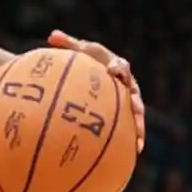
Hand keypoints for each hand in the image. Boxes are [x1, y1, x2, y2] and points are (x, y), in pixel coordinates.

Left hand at [48, 29, 145, 152]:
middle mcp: (127, 85)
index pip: (121, 66)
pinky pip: (128, 128)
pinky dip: (130, 141)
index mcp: (117, 66)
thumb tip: (51, 35)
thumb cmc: (85, 59)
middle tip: (135, 111)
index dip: (119, 68)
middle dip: (136, 105)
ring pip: (136, 116)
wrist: (95, 70)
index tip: (114, 72)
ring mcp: (128, 101)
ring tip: (138, 146)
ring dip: (139, 130)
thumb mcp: (77, 50)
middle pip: (135, 96)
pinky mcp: (125, 114)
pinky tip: (130, 156)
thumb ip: (67, 43)